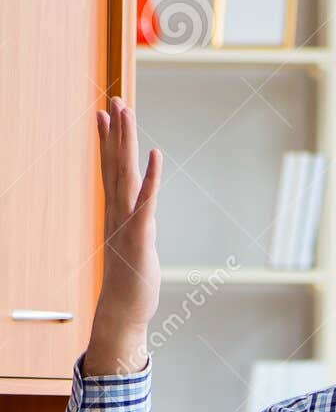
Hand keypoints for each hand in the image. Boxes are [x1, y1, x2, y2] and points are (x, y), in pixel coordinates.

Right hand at [91, 97, 161, 337]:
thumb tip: (137, 222)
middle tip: (113, 100)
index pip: (108, 170)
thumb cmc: (130, 284)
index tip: (103, 115)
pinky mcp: (140, 235)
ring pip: (125, 173)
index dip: (106, 142)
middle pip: (114, 164)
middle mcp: (117, 212)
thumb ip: (133, 230)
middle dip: (114, 131)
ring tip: (125, 112)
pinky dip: (152, 177)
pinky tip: (156, 154)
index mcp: (115, 214)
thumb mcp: (131, 249)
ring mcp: (126, 222)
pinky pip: (146, 200)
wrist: (122, 311)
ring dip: (126, 142)